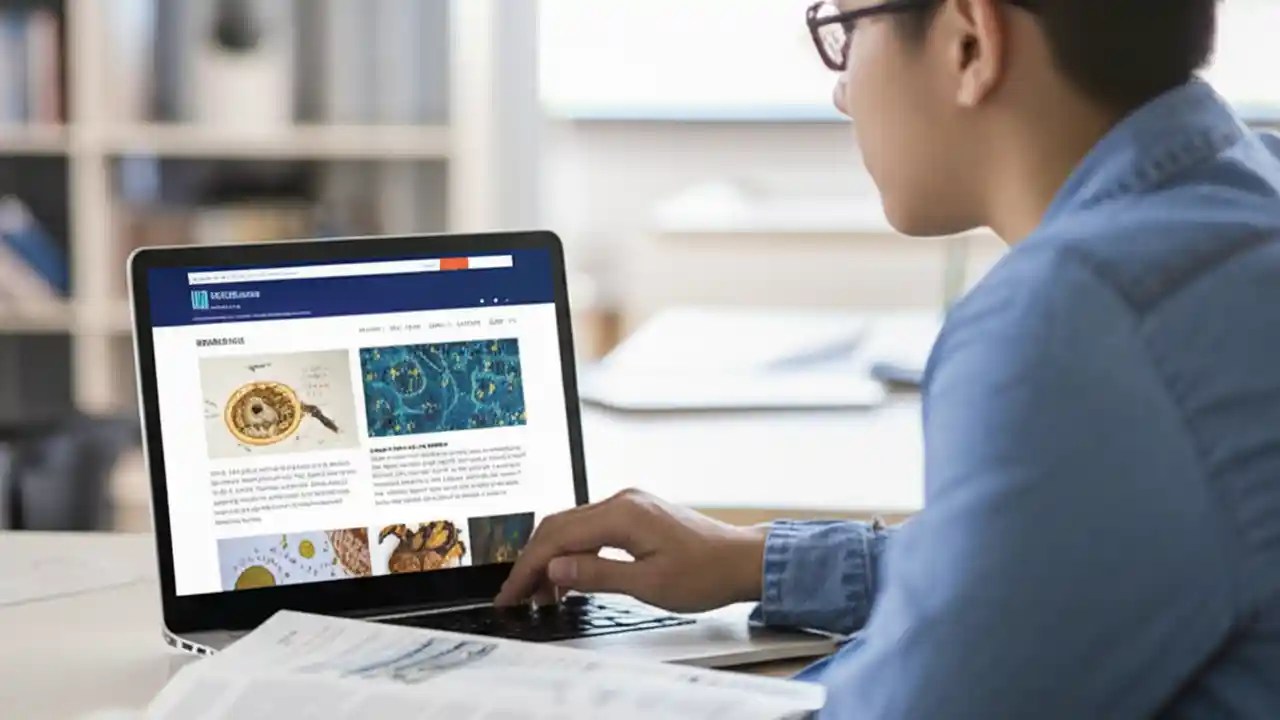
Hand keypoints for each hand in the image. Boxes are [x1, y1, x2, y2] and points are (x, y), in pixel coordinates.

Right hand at [495, 489, 767, 612]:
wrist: (741, 560)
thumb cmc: (705, 572)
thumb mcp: (648, 585)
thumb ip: (597, 574)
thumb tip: (555, 567)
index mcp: (622, 514)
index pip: (558, 537)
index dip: (528, 567)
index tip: (511, 593)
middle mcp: (621, 501)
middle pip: (558, 526)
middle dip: (532, 561)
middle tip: (516, 596)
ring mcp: (628, 505)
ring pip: (571, 526)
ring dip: (550, 557)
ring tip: (540, 593)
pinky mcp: (634, 514)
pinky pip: (590, 527)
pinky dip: (571, 551)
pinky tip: (568, 576)